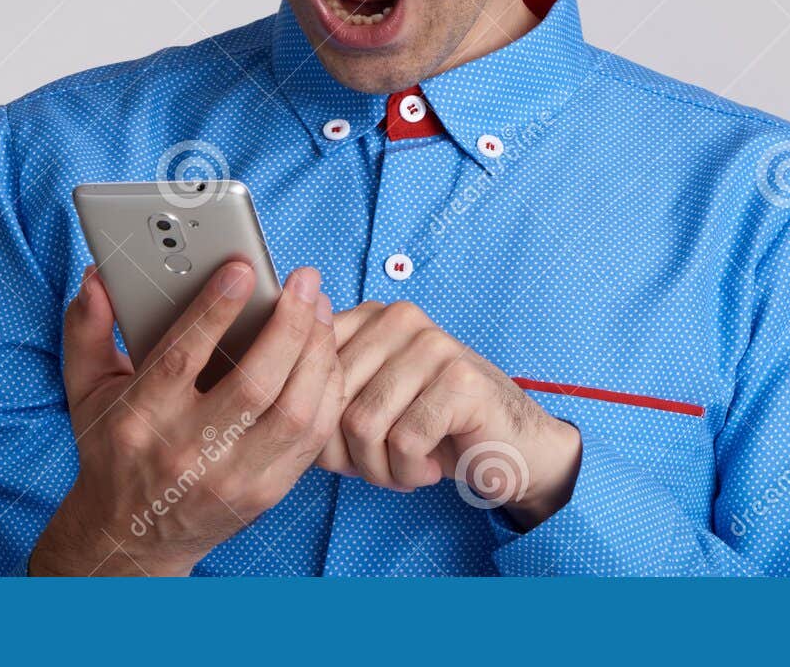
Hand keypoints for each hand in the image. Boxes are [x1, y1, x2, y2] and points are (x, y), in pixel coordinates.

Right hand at [28, 260, 342, 575]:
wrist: (131, 536)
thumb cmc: (113, 449)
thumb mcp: (86, 389)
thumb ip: (87, 328)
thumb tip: (97, 278)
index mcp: (142, 418)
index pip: (182, 357)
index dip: (215, 310)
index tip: (243, 270)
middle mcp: (189, 450)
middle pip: (255, 383)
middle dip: (289, 324)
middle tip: (304, 281)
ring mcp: (233, 476)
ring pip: (294, 410)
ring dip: (317, 352)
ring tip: (320, 309)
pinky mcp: (266, 492)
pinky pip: (312, 436)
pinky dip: (326, 389)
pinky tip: (325, 354)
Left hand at [316, 300, 581, 528]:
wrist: (513, 447)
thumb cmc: (433, 429)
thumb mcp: (371, 402)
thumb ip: (327, 393)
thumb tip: (277, 407)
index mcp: (369, 316)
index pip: (306, 368)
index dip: (314, 426)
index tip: (345, 449)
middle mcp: (399, 318)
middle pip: (330, 400)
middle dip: (346, 454)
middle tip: (380, 467)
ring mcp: (433, 344)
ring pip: (363, 424)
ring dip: (379, 469)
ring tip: (404, 470)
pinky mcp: (460, 380)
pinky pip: (405, 441)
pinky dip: (410, 473)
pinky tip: (431, 469)